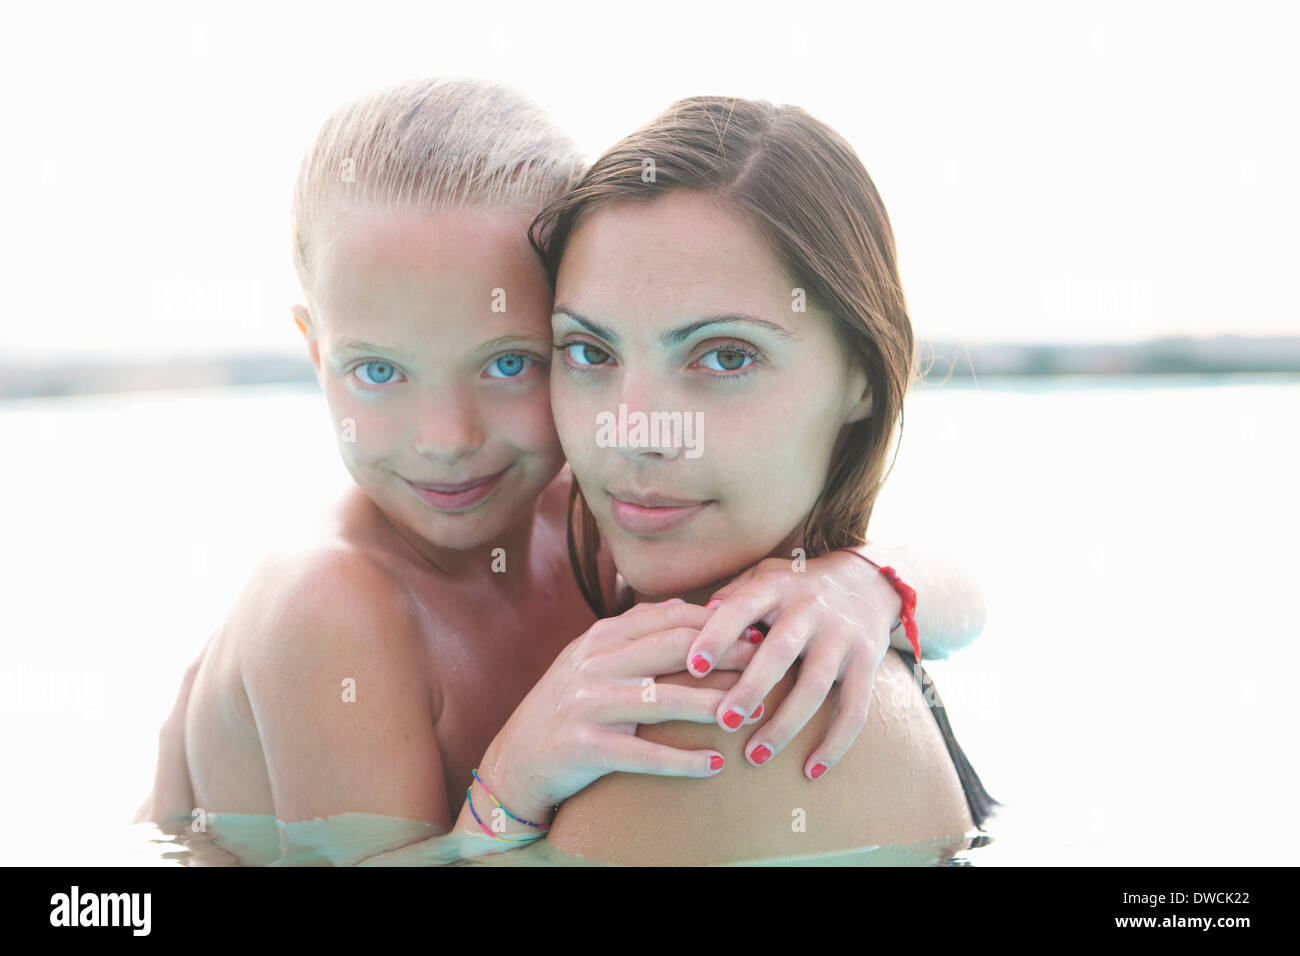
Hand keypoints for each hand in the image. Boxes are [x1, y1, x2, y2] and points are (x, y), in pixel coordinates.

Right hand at [473, 600, 759, 825]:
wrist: (517, 759)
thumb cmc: (568, 706)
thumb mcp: (592, 658)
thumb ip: (635, 633)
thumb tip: (684, 606)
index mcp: (602, 637)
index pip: (670, 618)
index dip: (718, 623)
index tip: (757, 631)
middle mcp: (595, 664)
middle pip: (674, 649)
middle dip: (727, 655)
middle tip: (767, 664)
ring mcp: (589, 704)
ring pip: (665, 699)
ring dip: (715, 706)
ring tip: (753, 713)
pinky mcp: (586, 747)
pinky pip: (644, 754)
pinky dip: (683, 760)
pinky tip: (716, 764)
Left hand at [684, 552, 902, 779]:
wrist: (868, 581)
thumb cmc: (797, 587)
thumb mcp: (765, 575)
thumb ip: (731, 594)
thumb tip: (691, 618)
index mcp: (777, 587)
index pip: (743, 607)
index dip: (717, 635)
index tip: (693, 667)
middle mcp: (811, 609)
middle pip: (779, 651)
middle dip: (750, 689)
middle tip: (724, 722)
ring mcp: (842, 637)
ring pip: (814, 686)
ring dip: (784, 725)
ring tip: (754, 756)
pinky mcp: (868, 663)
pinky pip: (855, 710)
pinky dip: (835, 744)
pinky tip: (811, 771)